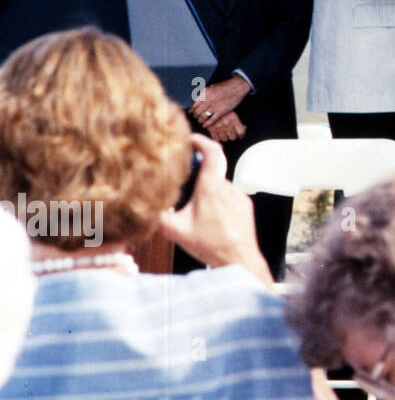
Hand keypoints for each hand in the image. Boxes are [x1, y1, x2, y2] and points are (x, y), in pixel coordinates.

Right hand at [157, 134, 273, 286]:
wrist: (238, 259)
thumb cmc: (209, 245)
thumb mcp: (175, 231)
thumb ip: (157, 214)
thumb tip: (144, 203)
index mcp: (211, 187)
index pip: (211, 151)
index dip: (200, 141)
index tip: (190, 140)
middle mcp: (227, 187)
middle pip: (209, 172)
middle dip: (195, 179)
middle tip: (182, 191)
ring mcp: (238, 195)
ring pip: (217, 187)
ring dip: (205, 194)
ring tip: (196, 215)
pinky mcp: (244, 205)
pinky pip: (227, 197)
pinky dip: (216, 204)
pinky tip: (210, 221)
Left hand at [190, 76, 251, 128]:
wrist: (237, 86)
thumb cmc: (225, 86)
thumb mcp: (212, 87)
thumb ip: (204, 94)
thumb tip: (197, 101)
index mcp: (205, 93)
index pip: (195, 105)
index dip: (192, 110)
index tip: (192, 113)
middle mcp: (209, 100)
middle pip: (198, 112)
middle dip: (196, 116)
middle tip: (196, 118)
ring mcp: (215, 106)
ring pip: (203, 116)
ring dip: (201, 120)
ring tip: (200, 121)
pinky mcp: (222, 111)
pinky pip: (212, 120)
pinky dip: (207, 124)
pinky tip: (205, 125)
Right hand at [209, 111, 246, 141]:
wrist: (209, 108)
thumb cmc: (223, 112)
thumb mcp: (232, 114)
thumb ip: (238, 122)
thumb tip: (244, 128)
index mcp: (233, 120)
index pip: (241, 133)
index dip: (242, 135)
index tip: (240, 136)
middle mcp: (227, 124)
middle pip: (233, 137)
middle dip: (233, 136)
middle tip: (231, 133)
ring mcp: (219, 128)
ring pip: (225, 139)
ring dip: (225, 137)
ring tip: (224, 133)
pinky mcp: (212, 130)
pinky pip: (217, 139)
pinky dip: (218, 138)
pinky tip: (219, 134)